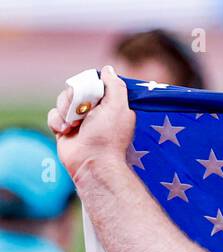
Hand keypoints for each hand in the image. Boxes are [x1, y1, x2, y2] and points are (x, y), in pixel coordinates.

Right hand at [47, 64, 135, 184]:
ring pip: (62, 100)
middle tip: (81, 112)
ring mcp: (78, 120)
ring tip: (73, 125)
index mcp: (111, 105)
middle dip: (74, 98)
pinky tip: (64, 131)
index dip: (89, 86)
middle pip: (75, 89)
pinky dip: (56, 121)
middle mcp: (95, 111)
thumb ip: (115, 86)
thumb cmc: (108, 136)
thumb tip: (108, 69)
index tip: (91, 95)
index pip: (94, 83)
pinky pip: (53, 114)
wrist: (92, 162)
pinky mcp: (64, 128)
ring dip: (65, 111)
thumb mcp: (118, 107)